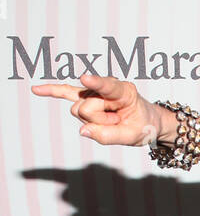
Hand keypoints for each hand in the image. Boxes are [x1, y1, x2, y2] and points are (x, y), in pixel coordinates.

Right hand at [31, 72, 164, 146]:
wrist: (146, 120)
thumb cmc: (142, 125)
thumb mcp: (132, 136)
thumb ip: (109, 136)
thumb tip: (82, 131)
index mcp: (124, 91)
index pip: (107, 87)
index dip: (96, 84)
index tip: (86, 79)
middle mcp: (106, 86)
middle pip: (86, 107)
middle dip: (99, 123)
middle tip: (117, 123)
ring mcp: (94, 91)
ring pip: (78, 110)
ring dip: (94, 123)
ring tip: (111, 121)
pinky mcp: (85, 96)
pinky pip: (65, 93)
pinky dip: (52, 91)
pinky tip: (36, 90)